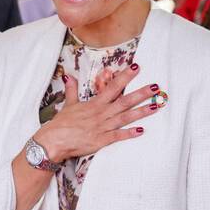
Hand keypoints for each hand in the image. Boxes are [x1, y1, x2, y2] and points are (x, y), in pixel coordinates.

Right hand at [36, 64, 164, 162]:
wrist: (53, 141)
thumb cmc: (61, 124)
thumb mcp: (68, 105)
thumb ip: (72, 90)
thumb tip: (70, 77)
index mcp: (94, 104)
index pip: (112, 87)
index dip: (125, 77)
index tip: (136, 67)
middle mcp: (101, 113)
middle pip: (124, 101)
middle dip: (141, 94)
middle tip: (156, 87)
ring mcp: (102, 127)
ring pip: (125, 117)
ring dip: (142, 112)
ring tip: (156, 106)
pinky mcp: (101, 140)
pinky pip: (118, 136)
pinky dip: (129, 134)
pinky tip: (141, 131)